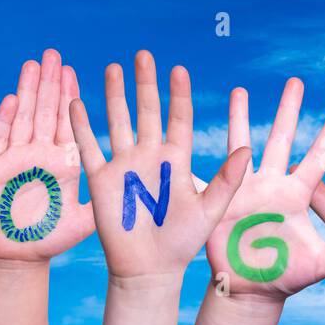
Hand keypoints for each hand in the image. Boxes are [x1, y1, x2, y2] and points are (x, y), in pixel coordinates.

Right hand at [0, 49, 94, 262]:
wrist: (19, 257)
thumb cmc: (52, 239)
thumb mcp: (87, 218)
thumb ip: (105, 199)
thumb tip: (137, 185)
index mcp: (63, 162)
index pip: (68, 122)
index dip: (70, 96)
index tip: (74, 71)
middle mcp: (39, 155)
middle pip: (45, 112)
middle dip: (50, 83)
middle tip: (54, 54)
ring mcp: (15, 159)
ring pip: (23, 117)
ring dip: (28, 91)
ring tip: (34, 64)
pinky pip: (0, 139)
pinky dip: (5, 119)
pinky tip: (12, 98)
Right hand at [68, 51, 250, 278]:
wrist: (149, 269)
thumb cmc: (183, 242)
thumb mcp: (210, 209)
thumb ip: (227, 180)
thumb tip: (247, 150)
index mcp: (177, 159)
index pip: (178, 118)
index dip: (178, 95)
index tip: (178, 69)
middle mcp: (150, 156)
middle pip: (147, 111)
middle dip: (145, 83)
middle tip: (143, 55)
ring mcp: (125, 165)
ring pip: (118, 121)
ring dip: (115, 95)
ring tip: (113, 67)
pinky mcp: (101, 180)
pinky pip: (89, 147)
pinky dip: (82, 126)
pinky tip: (76, 102)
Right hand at [205, 78, 324, 302]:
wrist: (250, 290)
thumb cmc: (287, 277)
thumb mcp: (322, 263)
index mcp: (299, 194)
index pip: (319, 154)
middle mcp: (274, 184)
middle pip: (282, 138)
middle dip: (288, 108)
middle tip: (295, 79)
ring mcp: (246, 188)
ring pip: (244, 142)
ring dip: (242, 116)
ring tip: (241, 89)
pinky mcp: (222, 197)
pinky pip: (216, 165)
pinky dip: (212, 146)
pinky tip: (196, 133)